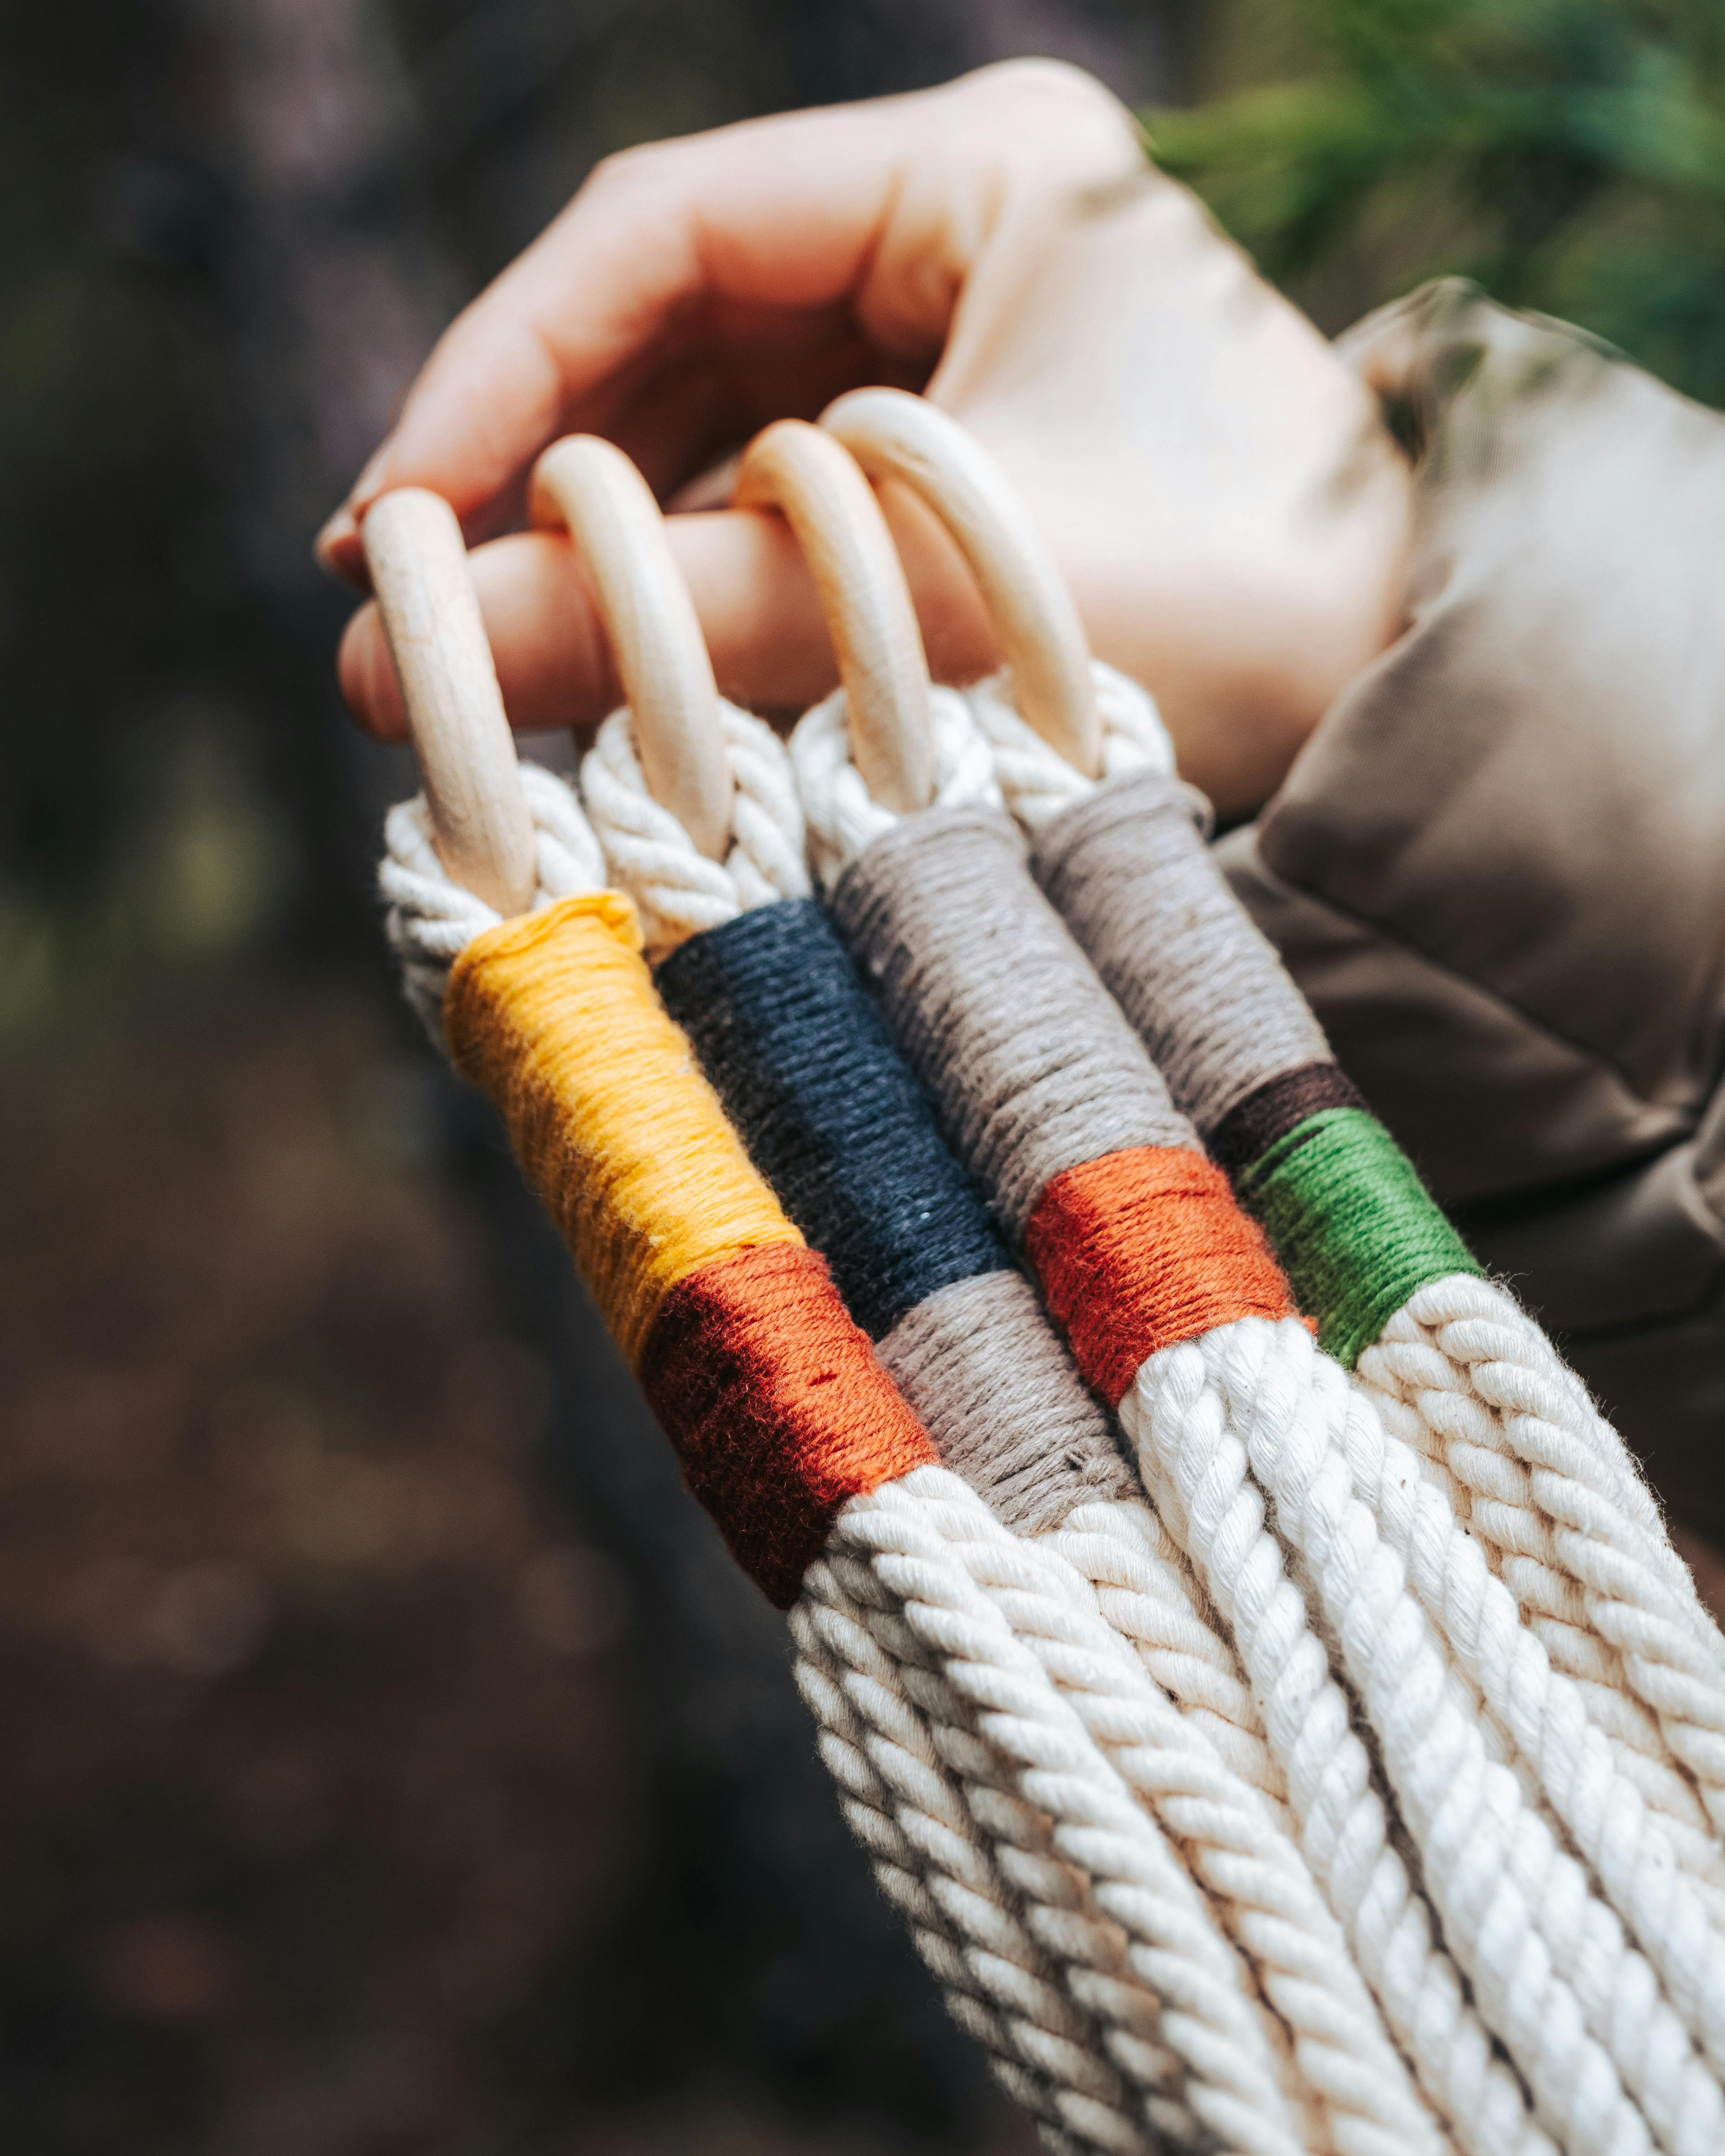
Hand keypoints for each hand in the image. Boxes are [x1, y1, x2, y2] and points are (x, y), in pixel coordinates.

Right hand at [323, 60, 1410, 815]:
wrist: (1405, 712)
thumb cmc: (1240, 618)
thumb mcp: (935, 601)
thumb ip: (677, 616)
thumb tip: (409, 652)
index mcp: (984, 166)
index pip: (664, 231)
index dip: (501, 373)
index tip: (392, 523)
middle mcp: (957, 224)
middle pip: (667, 319)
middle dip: (531, 464)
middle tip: (400, 606)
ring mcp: (951, 330)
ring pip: (705, 412)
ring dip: (594, 533)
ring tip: (484, 656)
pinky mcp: (950, 444)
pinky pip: (770, 489)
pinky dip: (686, 574)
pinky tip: (612, 657)